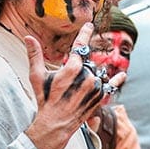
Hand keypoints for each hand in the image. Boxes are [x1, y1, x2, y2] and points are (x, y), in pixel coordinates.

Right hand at [24, 23, 125, 148]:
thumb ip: (35, 55)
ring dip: (90, 74)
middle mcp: (87, 76)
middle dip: (79, 65)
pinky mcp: (100, 96)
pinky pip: (111, 85)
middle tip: (68, 80)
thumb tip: (28, 37)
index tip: (89, 24)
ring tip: (76, 87)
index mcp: (73, 68)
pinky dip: (116, 80)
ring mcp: (96, 86)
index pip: (80, 45)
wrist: (55, 124)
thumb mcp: (36, 77)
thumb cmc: (45, 99)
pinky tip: (122, 75)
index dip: (85, 33)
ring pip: (96, 71)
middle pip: (86, 61)